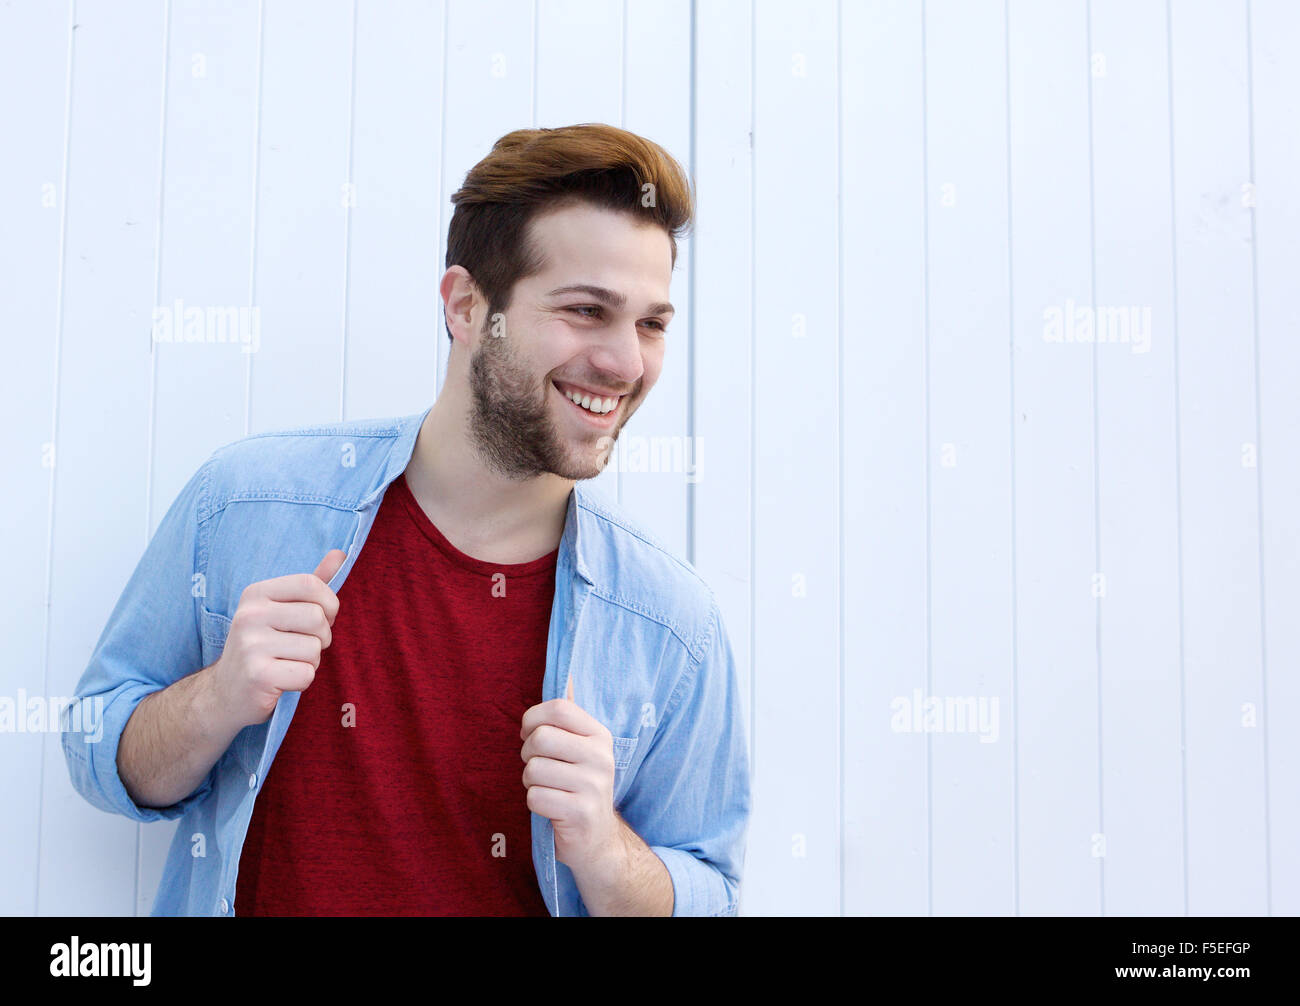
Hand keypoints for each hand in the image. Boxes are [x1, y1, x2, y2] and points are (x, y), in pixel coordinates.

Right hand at [206, 549, 345, 730]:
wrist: (225, 693)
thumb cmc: (263, 646)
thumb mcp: (281, 609)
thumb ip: (311, 584)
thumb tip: (340, 554)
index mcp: (256, 594)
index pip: (311, 584)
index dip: (328, 604)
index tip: (321, 618)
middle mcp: (249, 616)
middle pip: (317, 618)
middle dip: (321, 637)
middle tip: (300, 647)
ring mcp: (251, 646)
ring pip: (315, 649)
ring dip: (310, 661)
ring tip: (286, 663)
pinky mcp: (258, 676)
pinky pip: (306, 674)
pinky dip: (301, 681)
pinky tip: (281, 680)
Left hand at [520, 674, 620, 870]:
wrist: (598, 839)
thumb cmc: (579, 786)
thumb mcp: (582, 747)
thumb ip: (570, 716)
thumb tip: (566, 674)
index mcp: (599, 735)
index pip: (558, 708)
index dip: (533, 719)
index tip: (531, 734)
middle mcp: (601, 757)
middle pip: (540, 738)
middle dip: (528, 754)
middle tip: (539, 767)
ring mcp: (593, 786)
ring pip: (533, 770)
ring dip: (531, 782)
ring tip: (547, 788)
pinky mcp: (580, 813)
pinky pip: (535, 797)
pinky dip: (535, 804)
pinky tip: (551, 807)